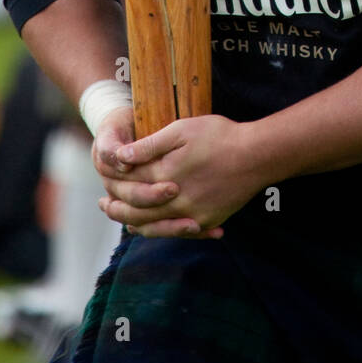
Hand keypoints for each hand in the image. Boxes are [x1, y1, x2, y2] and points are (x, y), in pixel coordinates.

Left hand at [98, 115, 262, 239]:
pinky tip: (155, 227)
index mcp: (164, 174)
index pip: (130, 181)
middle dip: (116, 208)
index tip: (104, 177)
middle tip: (103, 206)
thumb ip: (149, 145)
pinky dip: (161, 232)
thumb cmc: (220, 136)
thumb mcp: (182, 130)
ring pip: (154, 227)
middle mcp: (174, 200)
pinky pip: (177, 232)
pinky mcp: (207, 221)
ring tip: (124, 220)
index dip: (114, 179)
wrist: (257, 156)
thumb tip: (120, 157)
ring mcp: (191, 214)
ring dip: (134, 223)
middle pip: (136, 210)